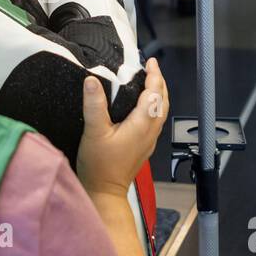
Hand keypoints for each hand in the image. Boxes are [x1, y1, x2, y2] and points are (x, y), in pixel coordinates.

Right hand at [76, 59, 168, 198]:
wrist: (105, 192)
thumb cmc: (100, 166)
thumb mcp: (93, 132)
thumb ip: (94, 105)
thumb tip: (93, 81)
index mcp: (141, 124)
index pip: (154, 94)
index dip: (154, 76)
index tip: (151, 62)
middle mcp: (150, 132)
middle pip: (163, 102)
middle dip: (159, 82)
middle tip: (152, 68)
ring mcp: (148, 140)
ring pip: (161, 112)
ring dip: (158, 94)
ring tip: (150, 82)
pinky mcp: (143, 147)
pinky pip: (155, 121)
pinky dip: (153, 107)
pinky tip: (142, 106)